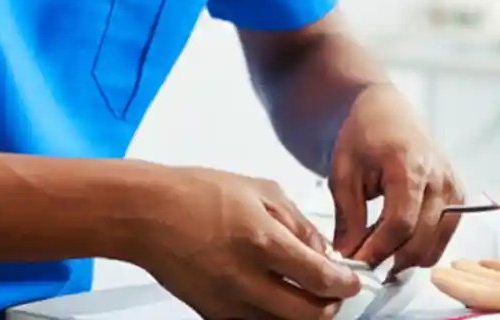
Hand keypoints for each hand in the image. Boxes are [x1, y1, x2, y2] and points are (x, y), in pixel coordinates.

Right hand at [131, 168, 360, 319]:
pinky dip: (272, 315)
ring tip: (304, 291)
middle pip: (308, 315)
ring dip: (302, 312)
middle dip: (330, 305)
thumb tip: (323, 250)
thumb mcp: (262, 191)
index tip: (352, 280)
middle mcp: (246, 279)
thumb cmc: (196, 194)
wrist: (147, 213)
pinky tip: (274, 294)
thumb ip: (300, 223)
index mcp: (263, 242)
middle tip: (334, 291)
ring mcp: (228, 302)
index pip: (321, 278)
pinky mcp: (212, 314)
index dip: (346, 283)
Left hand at [329, 85, 463, 272]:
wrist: (386, 111)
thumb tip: (347, 256)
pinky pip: (444, 236)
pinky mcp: (458, 196)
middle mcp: (440, 178)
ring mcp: (453, 188)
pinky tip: (398, 241)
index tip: (355, 262)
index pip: (400, 224)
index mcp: (410, 165)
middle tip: (363, 263)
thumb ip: (348, 216)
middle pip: (421, 240)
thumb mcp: (344, 173)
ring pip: (435, 245)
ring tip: (379, 251)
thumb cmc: (364, 135)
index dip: (377, 250)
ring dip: (406, 258)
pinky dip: (422, 247)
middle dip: (389, 259)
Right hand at [432, 188, 499, 311]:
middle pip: (498, 285)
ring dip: (460, 285)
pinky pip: (490, 297)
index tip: (470, 256)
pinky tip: (442, 278)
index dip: (490, 265)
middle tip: (444, 269)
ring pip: (488, 294)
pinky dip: (463, 288)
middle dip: (470, 278)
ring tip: (435, 275)